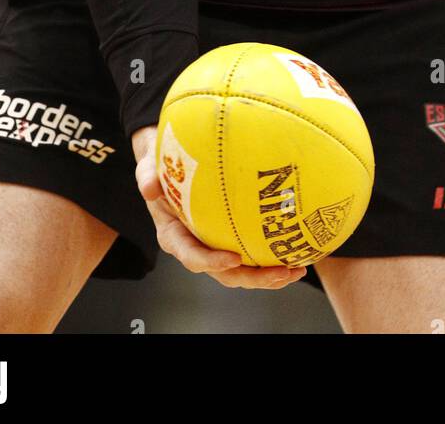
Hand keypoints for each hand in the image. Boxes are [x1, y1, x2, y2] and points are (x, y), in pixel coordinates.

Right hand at [131, 125, 307, 289]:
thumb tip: (148, 187)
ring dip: (269, 275)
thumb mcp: (148, 168)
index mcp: (175, 237)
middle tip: (280, 273)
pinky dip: (272, 257)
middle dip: (253, 278)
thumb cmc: (161, 168)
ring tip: (296, 269)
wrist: (169, 167)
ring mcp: (214, 247)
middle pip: (224, 273)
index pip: (192, 257)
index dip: (212, 262)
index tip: (234, 259)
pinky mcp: (229, 240)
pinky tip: (297, 250)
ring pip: (242, 271)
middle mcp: (196, 248)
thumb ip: (147, 176)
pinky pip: (251, 254)